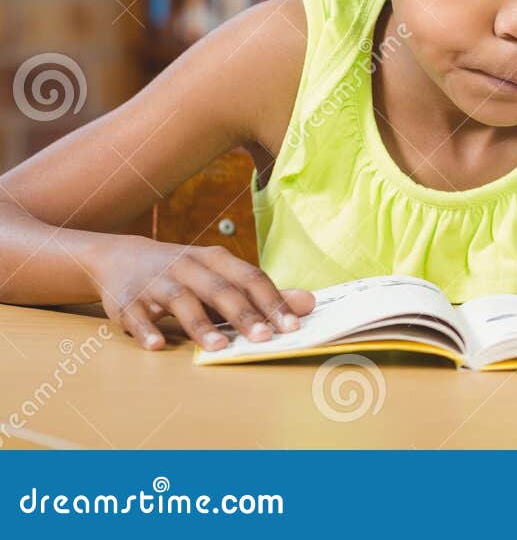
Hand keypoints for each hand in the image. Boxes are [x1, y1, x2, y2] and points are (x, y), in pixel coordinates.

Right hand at [89, 237, 314, 350]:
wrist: (121, 256)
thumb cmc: (185, 272)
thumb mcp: (222, 275)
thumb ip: (262, 293)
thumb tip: (308, 304)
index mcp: (216, 259)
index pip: (250, 277)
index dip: (272, 301)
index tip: (292, 326)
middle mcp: (188, 266)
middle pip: (220, 289)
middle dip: (243, 314)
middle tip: (264, 338)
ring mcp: (156, 282)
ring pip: (181, 301)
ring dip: (200, 324)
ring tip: (218, 347)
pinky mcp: (127, 300)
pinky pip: (137, 315)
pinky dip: (146, 330)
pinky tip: (157, 345)